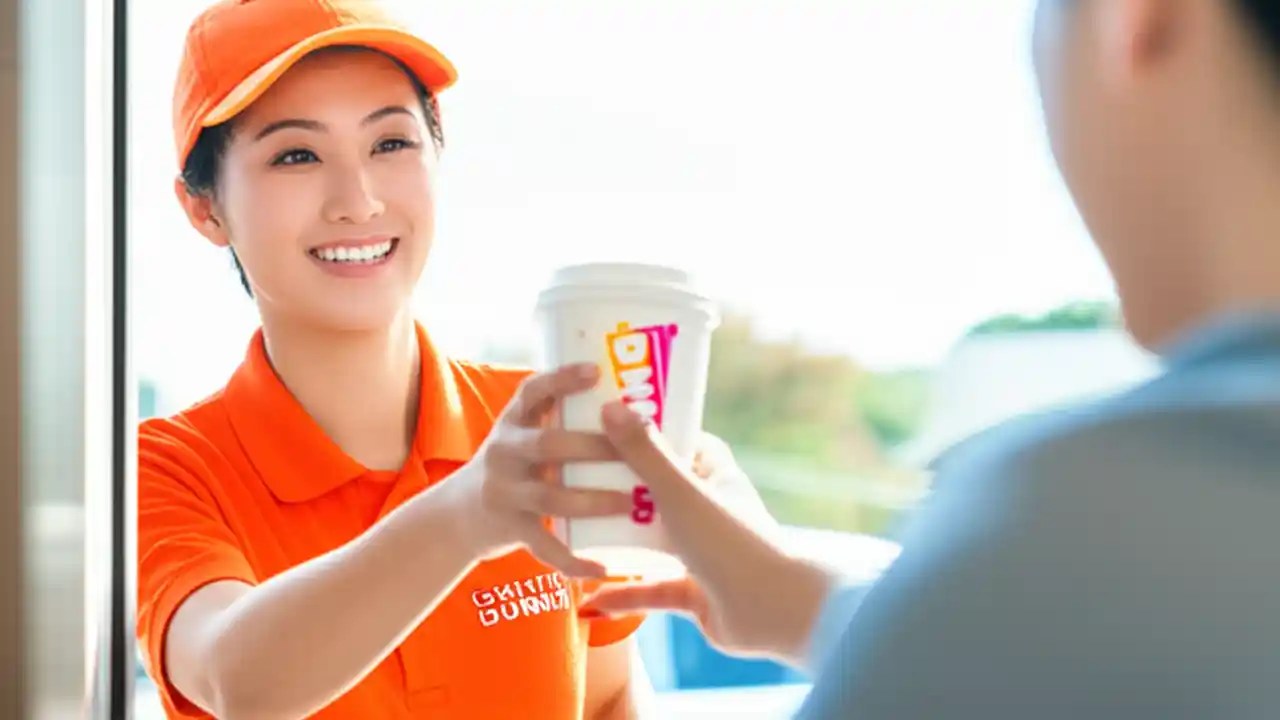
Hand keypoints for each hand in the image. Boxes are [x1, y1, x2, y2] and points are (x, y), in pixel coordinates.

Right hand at [441, 364, 633, 577]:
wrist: (457, 518)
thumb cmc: (511, 468)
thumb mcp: (521, 435)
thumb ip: (558, 418)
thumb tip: (619, 394)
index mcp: (513, 423)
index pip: (532, 391)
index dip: (562, 380)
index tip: (595, 371)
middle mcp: (504, 452)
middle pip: (547, 444)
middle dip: (592, 446)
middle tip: (633, 451)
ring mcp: (504, 492)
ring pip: (550, 497)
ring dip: (592, 500)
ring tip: (628, 503)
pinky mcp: (509, 529)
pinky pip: (544, 547)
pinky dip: (573, 561)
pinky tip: (602, 567)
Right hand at [581, 402, 835, 664]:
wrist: (774, 612)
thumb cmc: (732, 542)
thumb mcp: (680, 492)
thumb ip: (644, 453)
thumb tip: (610, 407)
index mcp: (715, 475)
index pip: (680, 441)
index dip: (647, 431)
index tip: (608, 424)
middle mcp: (710, 509)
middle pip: (658, 491)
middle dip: (620, 489)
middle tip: (575, 478)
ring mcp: (704, 552)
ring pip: (653, 541)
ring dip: (620, 541)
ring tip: (575, 532)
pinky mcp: (697, 592)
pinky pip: (654, 590)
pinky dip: (626, 593)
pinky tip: (593, 599)